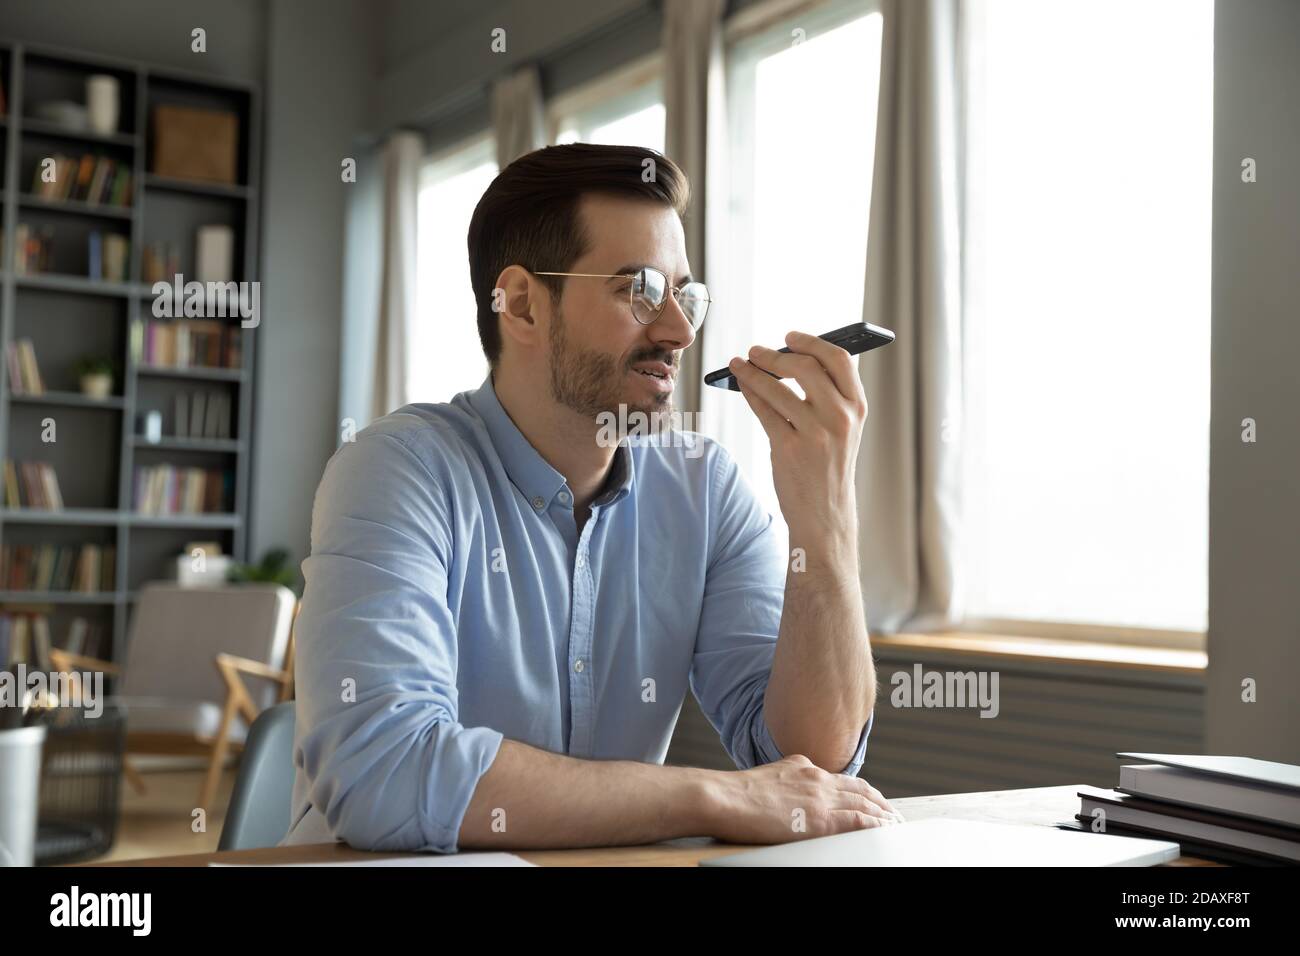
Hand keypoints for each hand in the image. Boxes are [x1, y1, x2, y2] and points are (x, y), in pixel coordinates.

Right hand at [704, 755, 903, 844]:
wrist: (724, 797)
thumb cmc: (736, 791)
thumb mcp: (769, 773)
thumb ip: (788, 776)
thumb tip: (793, 784)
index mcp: (804, 767)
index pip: (843, 779)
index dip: (863, 791)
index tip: (874, 799)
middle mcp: (817, 779)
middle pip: (860, 790)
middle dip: (880, 802)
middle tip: (894, 814)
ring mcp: (819, 800)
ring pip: (864, 805)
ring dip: (884, 815)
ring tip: (896, 824)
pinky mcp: (818, 821)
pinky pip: (857, 822)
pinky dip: (875, 826)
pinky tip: (885, 830)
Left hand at [728, 331, 867, 540]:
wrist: (825, 514)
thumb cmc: (829, 466)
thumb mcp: (842, 429)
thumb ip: (828, 395)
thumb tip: (789, 360)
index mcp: (856, 407)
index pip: (837, 359)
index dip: (811, 343)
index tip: (789, 337)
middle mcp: (840, 417)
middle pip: (804, 368)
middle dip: (774, 355)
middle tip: (756, 351)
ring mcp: (815, 433)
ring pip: (777, 388)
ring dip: (752, 371)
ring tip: (739, 364)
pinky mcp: (789, 449)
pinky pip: (763, 410)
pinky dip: (749, 393)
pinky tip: (742, 385)